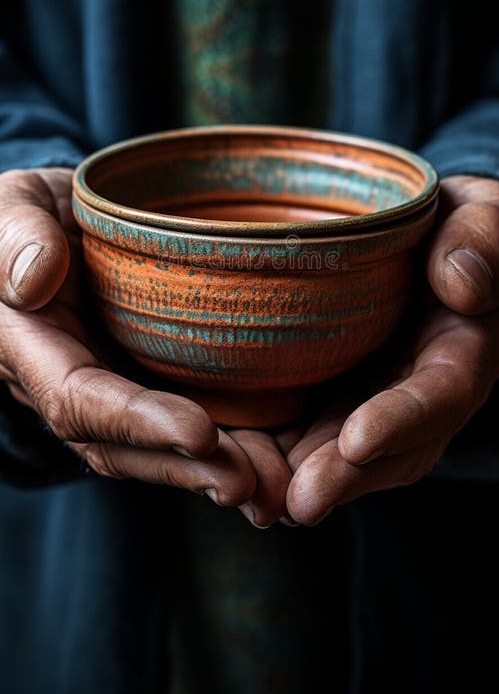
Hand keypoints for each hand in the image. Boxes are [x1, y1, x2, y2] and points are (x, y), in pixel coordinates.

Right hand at [0, 168, 255, 505]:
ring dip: (213, 472)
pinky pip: (182, 423)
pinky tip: (278, 462)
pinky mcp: (146, 380)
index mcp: (31, 346)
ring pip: (156, 448)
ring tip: (276, 489)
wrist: (56, 222)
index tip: (201, 432)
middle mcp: (69, 381)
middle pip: (122, 445)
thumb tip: (35, 281)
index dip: (136, 421)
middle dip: (185, 469)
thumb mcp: (13, 204)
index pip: (78, 397)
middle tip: (253, 486)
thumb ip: (17, 235)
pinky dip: (229, 446)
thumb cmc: (25, 210)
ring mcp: (110, 386)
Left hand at [282, 175, 498, 524]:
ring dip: (301, 481)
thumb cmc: (455, 225)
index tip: (359, 440)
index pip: (440, 394)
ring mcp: (373, 399)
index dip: (403, 419)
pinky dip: (274, 458)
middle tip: (297, 501)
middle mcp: (418, 391)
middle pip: (389, 449)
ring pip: (342, 456)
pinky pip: (306, 435)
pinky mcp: (333, 396)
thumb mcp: (480, 217)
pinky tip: (235, 471)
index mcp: (461, 351)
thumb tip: (461, 286)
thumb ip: (482, 243)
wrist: (424, 240)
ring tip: (256, 501)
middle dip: (343, 477)